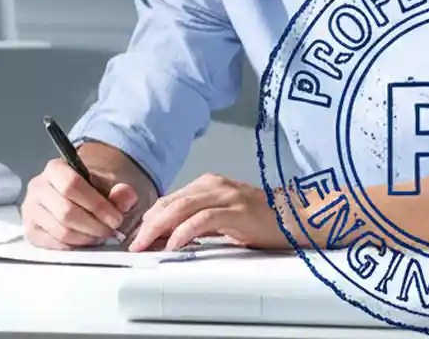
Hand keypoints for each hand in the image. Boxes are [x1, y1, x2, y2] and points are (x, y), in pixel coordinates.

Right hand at [21, 157, 139, 249]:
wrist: (73, 193)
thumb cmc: (90, 188)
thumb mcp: (108, 184)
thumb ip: (120, 192)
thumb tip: (125, 198)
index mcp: (55, 168)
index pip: (72, 185)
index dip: (97, 205)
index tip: (116, 218)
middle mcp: (37, 187)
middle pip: (66, 212)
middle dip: (94, 225)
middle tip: (110, 231)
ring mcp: (30, 210)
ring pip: (61, 231)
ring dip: (86, 238)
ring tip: (100, 235)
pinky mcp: (31, 230)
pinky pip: (54, 245)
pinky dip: (75, 246)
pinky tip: (86, 240)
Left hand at [126, 172, 294, 251]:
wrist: (294, 218)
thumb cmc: (259, 221)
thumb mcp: (222, 218)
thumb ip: (197, 222)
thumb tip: (168, 237)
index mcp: (208, 184)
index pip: (170, 199)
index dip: (150, 218)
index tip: (136, 237)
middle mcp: (213, 184)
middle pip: (170, 202)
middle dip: (147, 224)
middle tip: (133, 244)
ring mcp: (225, 195)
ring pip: (181, 208)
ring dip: (158, 228)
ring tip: (145, 245)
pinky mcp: (235, 210)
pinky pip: (202, 220)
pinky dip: (184, 232)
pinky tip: (173, 244)